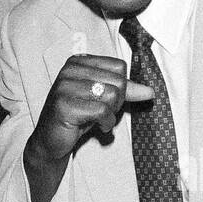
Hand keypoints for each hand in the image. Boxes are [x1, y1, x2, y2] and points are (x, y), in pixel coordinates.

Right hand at [28, 54, 154, 164]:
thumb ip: (125, 91)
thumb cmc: (78, 116)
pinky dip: (106, 122)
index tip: (107, 99)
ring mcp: (64, 87)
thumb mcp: (103, 99)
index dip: (121, 87)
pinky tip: (98, 126)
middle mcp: (70, 70)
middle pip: (118, 80)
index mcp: (79, 61)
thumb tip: (150, 91)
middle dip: (117, 102)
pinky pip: (101, 110)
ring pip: (111, 94)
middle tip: (103, 111)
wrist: (52, 140)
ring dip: (111, 114)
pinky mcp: (64, 105)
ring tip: (99, 119)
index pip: (119, 66)